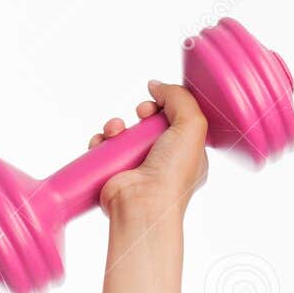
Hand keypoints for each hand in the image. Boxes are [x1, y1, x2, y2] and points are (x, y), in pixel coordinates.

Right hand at [89, 79, 208, 219]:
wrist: (143, 205)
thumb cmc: (172, 173)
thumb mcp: (192, 125)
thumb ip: (180, 98)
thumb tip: (157, 86)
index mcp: (189, 155)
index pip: (178, 122)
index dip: (166, 106)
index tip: (157, 105)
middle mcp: (165, 162)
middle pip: (150, 124)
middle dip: (142, 113)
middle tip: (140, 115)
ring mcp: (139, 169)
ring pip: (125, 134)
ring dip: (117, 125)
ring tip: (116, 131)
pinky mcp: (116, 174)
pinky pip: (105, 149)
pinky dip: (101, 141)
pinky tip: (103, 142)